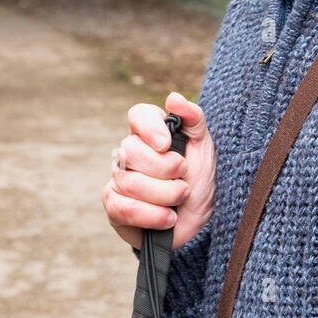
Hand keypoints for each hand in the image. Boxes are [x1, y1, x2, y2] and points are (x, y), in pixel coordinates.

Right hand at [102, 91, 214, 250]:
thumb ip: (194, 119)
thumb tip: (173, 98)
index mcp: (150, 133)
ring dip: (166, 195)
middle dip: (166, 169)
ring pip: (131, 182)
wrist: (197, 219)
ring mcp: (118, 179)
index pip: (138, 114)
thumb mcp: (204, 148)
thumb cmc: (198, 180)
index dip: (150, 127)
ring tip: (181, 198)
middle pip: (131, 150)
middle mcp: (129, 153)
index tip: (167, 144)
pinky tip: (168, 218)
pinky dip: (152, 216)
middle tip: (184, 178)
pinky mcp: (114, 207)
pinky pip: (124, 208)